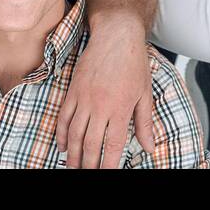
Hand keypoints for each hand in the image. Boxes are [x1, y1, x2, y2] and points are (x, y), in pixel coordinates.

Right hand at [56, 18, 154, 168]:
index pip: (112, 146)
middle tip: (87, 174)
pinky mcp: (73, 90)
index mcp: (120, 109)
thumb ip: (144, 123)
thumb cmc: (133, 62)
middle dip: (88, 165)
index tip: (106, 174)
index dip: (108, 165)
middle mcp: (100, 107)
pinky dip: (61, 134)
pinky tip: (62, 145)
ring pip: (74, 134)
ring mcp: (84, 99)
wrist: (116, 35)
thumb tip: (148, 147)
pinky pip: (64, 117)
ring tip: (72, 167)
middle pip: (90, 144)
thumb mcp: (145, 94)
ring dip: (72, 154)